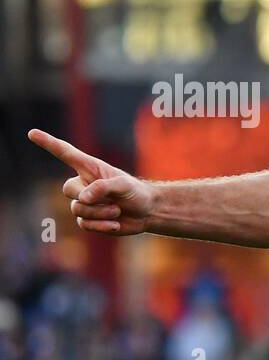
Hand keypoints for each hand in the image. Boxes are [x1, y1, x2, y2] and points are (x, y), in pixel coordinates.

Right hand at [28, 128, 156, 234]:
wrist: (146, 213)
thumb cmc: (136, 192)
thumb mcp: (124, 185)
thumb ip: (103, 187)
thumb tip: (83, 198)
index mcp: (89, 168)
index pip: (65, 153)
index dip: (48, 143)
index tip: (32, 133)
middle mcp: (82, 184)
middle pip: (68, 190)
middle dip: (90, 198)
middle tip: (115, 202)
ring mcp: (83, 202)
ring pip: (77, 209)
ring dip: (101, 213)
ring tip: (117, 210)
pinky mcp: (87, 220)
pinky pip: (85, 225)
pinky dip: (102, 226)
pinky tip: (116, 224)